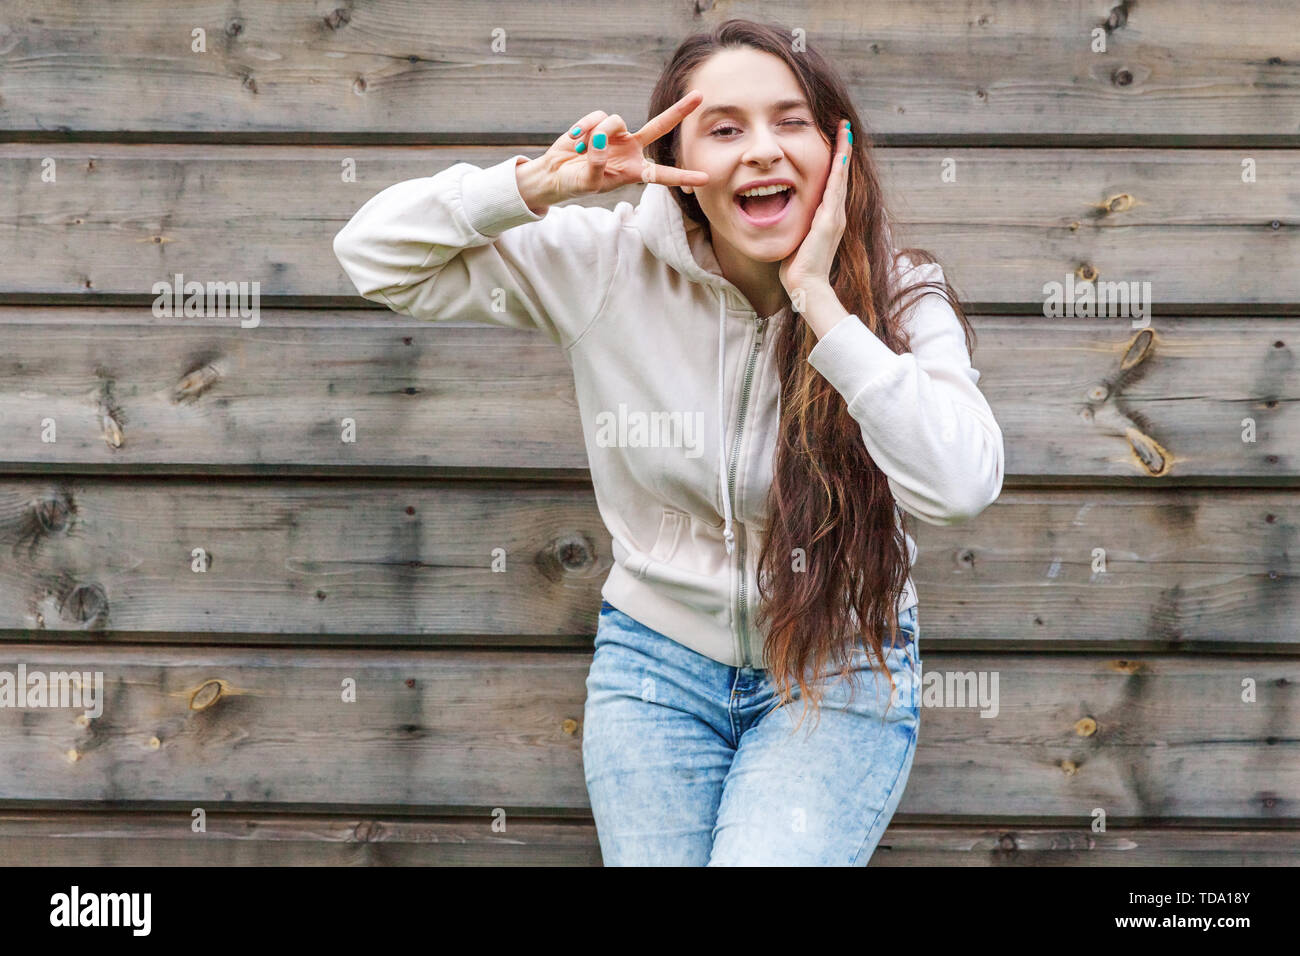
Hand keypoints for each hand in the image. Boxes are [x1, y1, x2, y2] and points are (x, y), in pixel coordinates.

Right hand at [516, 91, 710, 211]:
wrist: (556, 173)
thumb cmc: (576, 184)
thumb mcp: (589, 182)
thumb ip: (597, 165)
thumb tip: (601, 140)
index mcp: (634, 171)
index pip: (663, 174)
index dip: (683, 176)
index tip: (705, 178)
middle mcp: (630, 150)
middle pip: (659, 126)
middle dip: (679, 111)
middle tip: (700, 96)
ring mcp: (616, 134)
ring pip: (616, 121)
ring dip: (597, 133)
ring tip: (581, 151)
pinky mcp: (599, 123)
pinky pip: (597, 116)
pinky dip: (584, 127)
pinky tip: (575, 140)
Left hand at [778, 119, 852, 297]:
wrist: (806, 285)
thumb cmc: (797, 267)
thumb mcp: (797, 238)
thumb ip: (795, 224)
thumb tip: (781, 215)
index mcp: (828, 217)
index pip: (832, 182)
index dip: (834, 161)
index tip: (834, 140)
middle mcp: (836, 214)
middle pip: (841, 174)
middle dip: (842, 149)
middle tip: (843, 125)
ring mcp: (835, 217)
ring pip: (841, 177)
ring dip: (842, 152)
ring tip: (843, 130)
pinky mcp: (830, 221)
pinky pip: (835, 190)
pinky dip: (838, 170)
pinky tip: (839, 153)